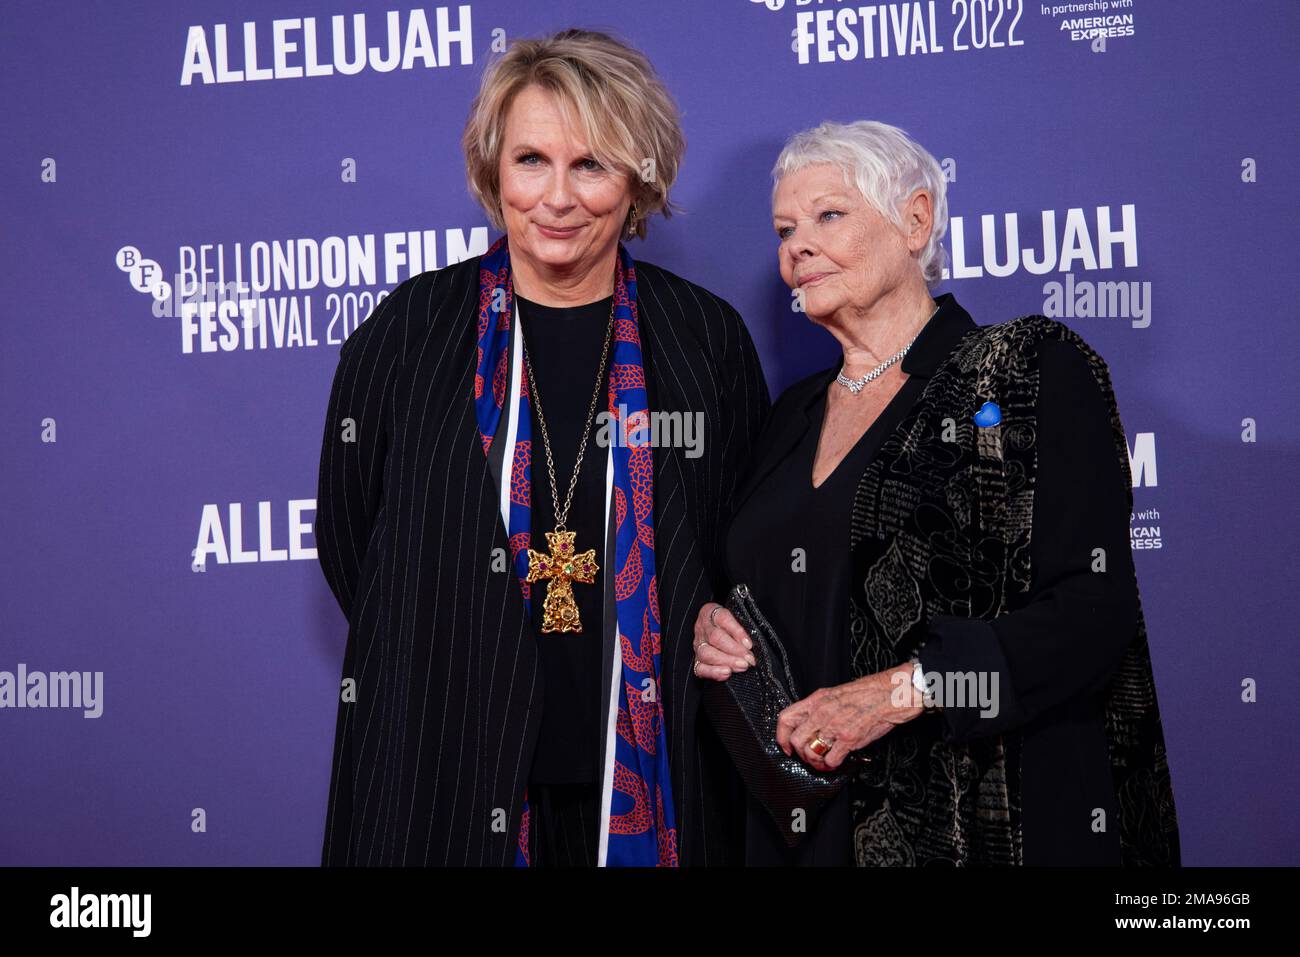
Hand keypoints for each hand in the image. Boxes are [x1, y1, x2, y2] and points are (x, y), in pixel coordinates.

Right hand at [692, 602, 755, 680]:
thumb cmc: (731, 624)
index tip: (749, 644)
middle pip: (714, 638)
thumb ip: (743, 626)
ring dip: (727, 661)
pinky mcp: (697, 660)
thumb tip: (751, 644)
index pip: (723, 618)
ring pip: (706, 653)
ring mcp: (698, 645)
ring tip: (742, 666)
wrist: (718, 630)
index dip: (737, 631)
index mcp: (711, 612)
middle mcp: (702, 628)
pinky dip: (713, 672)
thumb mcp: (737, 618)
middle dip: (734, 650)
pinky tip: (726, 673)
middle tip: (749, 658)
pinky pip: (700, 668)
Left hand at [775, 664, 924, 769]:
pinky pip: (831, 760)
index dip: (781, 736)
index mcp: (816, 700)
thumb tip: (809, 725)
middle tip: (810, 757)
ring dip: (816, 762)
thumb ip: (819, 708)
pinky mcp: (849, 738)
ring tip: (824, 761)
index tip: (786, 746)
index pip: (786, 718)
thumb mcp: (835, 694)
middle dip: (801, 754)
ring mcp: (835, 726)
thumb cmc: (867, 693)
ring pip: (811, 753)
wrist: (891, 694)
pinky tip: (837, 761)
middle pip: (796, 740)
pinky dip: (832, 765)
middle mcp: (822, 712)